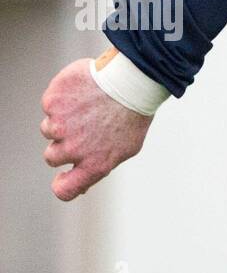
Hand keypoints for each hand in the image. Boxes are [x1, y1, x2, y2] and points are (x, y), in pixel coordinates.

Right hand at [40, 59, 153, 200]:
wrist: (131, 82)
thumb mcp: (125, 148)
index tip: (61, 178)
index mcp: (93, 164)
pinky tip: (81, 92)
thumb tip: (82, 185)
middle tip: (81, 129)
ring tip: (86, 108)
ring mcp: (59, 125)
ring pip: (48, 129)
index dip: (61, 185)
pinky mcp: (51, 102)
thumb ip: (100, 165)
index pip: (65, 190)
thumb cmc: (132, 116)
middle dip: (61, 145)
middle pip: (51, 157)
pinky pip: (49, 105)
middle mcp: (73, 149)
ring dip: (61, 121)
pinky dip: (61, 99)